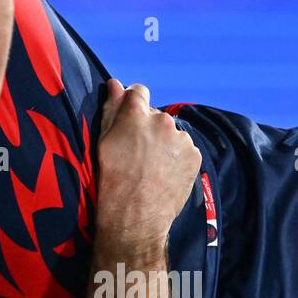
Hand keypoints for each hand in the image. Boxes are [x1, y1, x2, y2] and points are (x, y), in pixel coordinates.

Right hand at [95, 79, 201, 260]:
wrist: (135, 214)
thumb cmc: (112, 177)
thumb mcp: (103, 141)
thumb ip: (111, 108)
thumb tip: (115, 84)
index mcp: (137, 114)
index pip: (138, 91)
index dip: (133, 103)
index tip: (129, 117)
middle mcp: (162, 120)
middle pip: (155, 115)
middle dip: (147, 127)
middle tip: (137, 152)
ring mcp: (181, 138)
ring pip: (171, 133)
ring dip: (164, 143)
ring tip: (151, 166)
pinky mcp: (194, 155)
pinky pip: (184, 149)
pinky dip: (176, 158)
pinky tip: (164, 173)